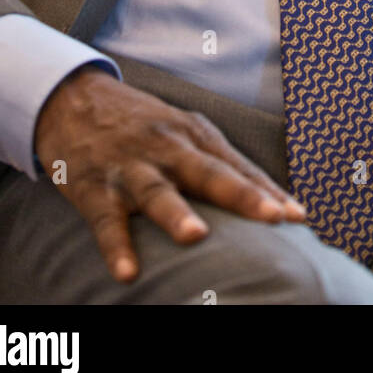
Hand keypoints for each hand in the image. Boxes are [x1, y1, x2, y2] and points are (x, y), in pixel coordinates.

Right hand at [34, 65, 305, 282]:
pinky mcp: (96, 187)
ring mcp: (132, 167)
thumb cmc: (142, 127)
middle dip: (242, 195)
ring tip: (195, 237)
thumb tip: (275, 204)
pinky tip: (128, 272)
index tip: (298, 216)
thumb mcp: (183, 134)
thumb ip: (221, 167)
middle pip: (209, 172)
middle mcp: (168, 148)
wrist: (74, 100)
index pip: (237, 167)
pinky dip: (117, 247)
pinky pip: (107, 221)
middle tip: (273, 217)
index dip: (268, 192)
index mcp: (194, 135)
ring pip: (158, 192)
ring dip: (176, 213)